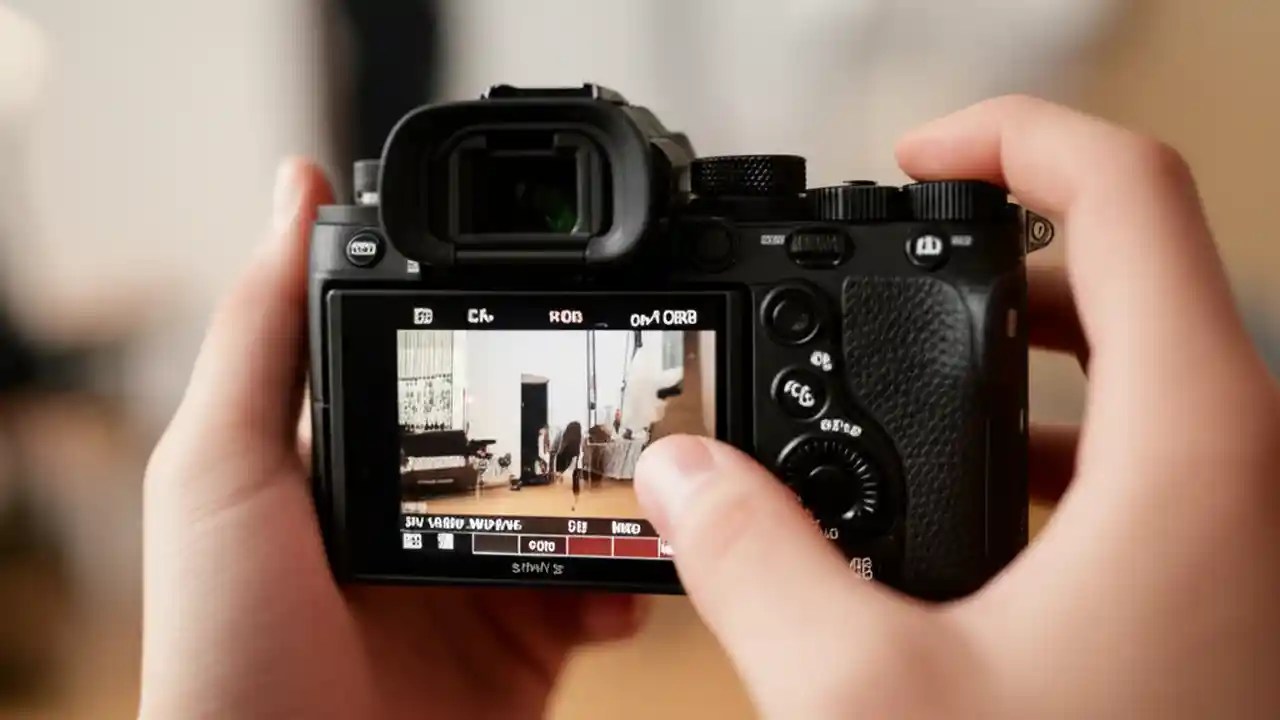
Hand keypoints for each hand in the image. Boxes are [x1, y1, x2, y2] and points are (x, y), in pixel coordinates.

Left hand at [139, 160, 641, 718]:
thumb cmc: (223, 643)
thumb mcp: (222, 466)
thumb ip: (262, 331)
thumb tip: (295, 192)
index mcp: (356, 459)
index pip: (442, 364)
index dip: (496, 323)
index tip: (554, 286)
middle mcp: (424, 512)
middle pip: (527, 436)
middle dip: (583, 414)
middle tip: (635, 389)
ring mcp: (481, 580)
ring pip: (582, 511)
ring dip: (627, 495)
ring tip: (655, 479)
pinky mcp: (527, 647)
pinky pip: (605, 598)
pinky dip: (631, 585)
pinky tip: (625, 581)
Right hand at [635, 95, 1279, 718]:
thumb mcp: (871, 697)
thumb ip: (756, 564)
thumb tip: (686, 482)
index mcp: (1193, 449)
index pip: (1124, 196)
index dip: (1012, 139)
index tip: (921, 156)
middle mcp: (1242, 471)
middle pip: (1137, 267)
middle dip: (1006, 246)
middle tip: (910, 255)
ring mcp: (1240, 530)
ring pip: (1145, 369)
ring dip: (1033, 347)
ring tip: (924, 371)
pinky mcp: (1216, 586)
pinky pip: (1145, 461)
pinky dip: (1059, 440)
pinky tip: (976, 506)